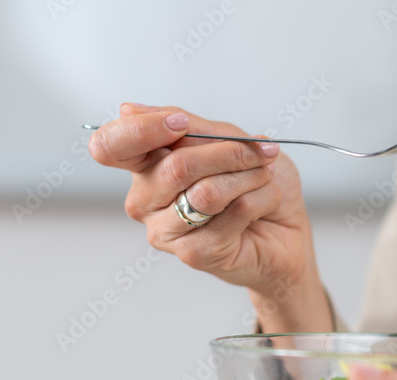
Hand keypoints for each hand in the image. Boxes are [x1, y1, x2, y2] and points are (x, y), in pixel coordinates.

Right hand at [89, 103, 330, 330]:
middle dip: (230, 153)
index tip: (181, 123)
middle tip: (262, 151)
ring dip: (250, 177)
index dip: (142, 130)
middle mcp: (146, 201)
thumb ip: (187, 126)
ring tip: (265, 177)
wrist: (286, 230)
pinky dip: (261, 199)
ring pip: (208, 192)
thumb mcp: (226, 139)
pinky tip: (264, 205)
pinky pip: (233, 213)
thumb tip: (129, 109)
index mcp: (145, 167)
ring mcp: (166, 231)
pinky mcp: (194, 254)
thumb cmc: (256, 185)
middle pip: (176, 166)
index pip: (110, 147)